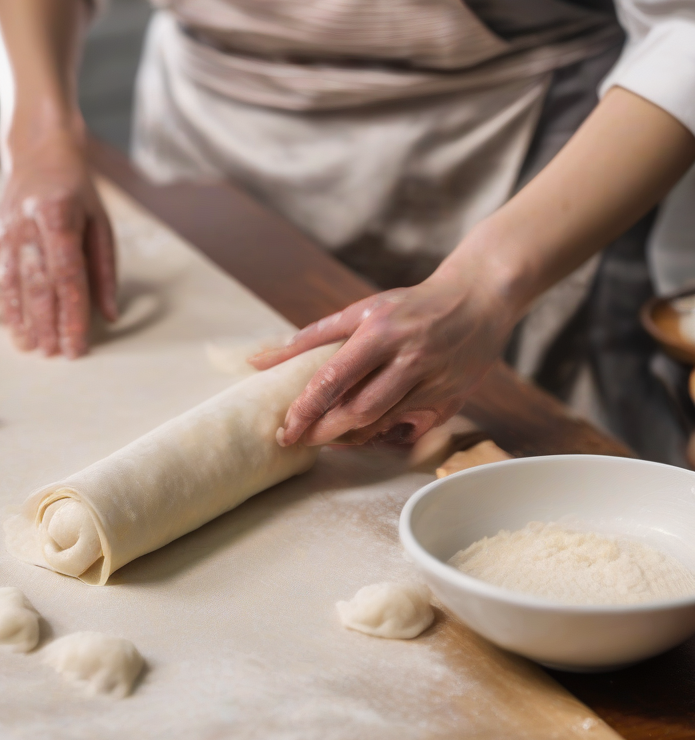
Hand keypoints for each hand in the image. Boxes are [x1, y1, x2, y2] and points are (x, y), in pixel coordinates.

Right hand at [0, 131, 116, 357]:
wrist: (41, 149)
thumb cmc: (77, 191)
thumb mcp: (100, 223)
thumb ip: (104, 271)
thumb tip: (110, 315)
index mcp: (59, 215)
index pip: (67, 275)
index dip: (72, 314)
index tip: (77, 345)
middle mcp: (27, 223)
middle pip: (35, 282)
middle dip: (45, 323)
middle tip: (52, 354)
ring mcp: (4, 229)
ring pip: (7, 280)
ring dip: (15, 317)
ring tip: (26, 347)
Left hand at [250, 264, 515, 446]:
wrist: (480, 299)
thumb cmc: (410, 306)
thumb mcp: (360, 311)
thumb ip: (309, 339)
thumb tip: (258, 361)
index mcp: (381, 332)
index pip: (332, 380)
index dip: (304, 411)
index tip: (284, 431)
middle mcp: (409, 359)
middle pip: (356, 411)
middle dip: (321, 433)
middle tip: (297, 441)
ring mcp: (433, 384)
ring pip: (381, 425)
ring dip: (346, 439)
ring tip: (324, 438)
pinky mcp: (450, 403)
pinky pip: (407, 433)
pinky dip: (380, 438)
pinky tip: (361, 435)